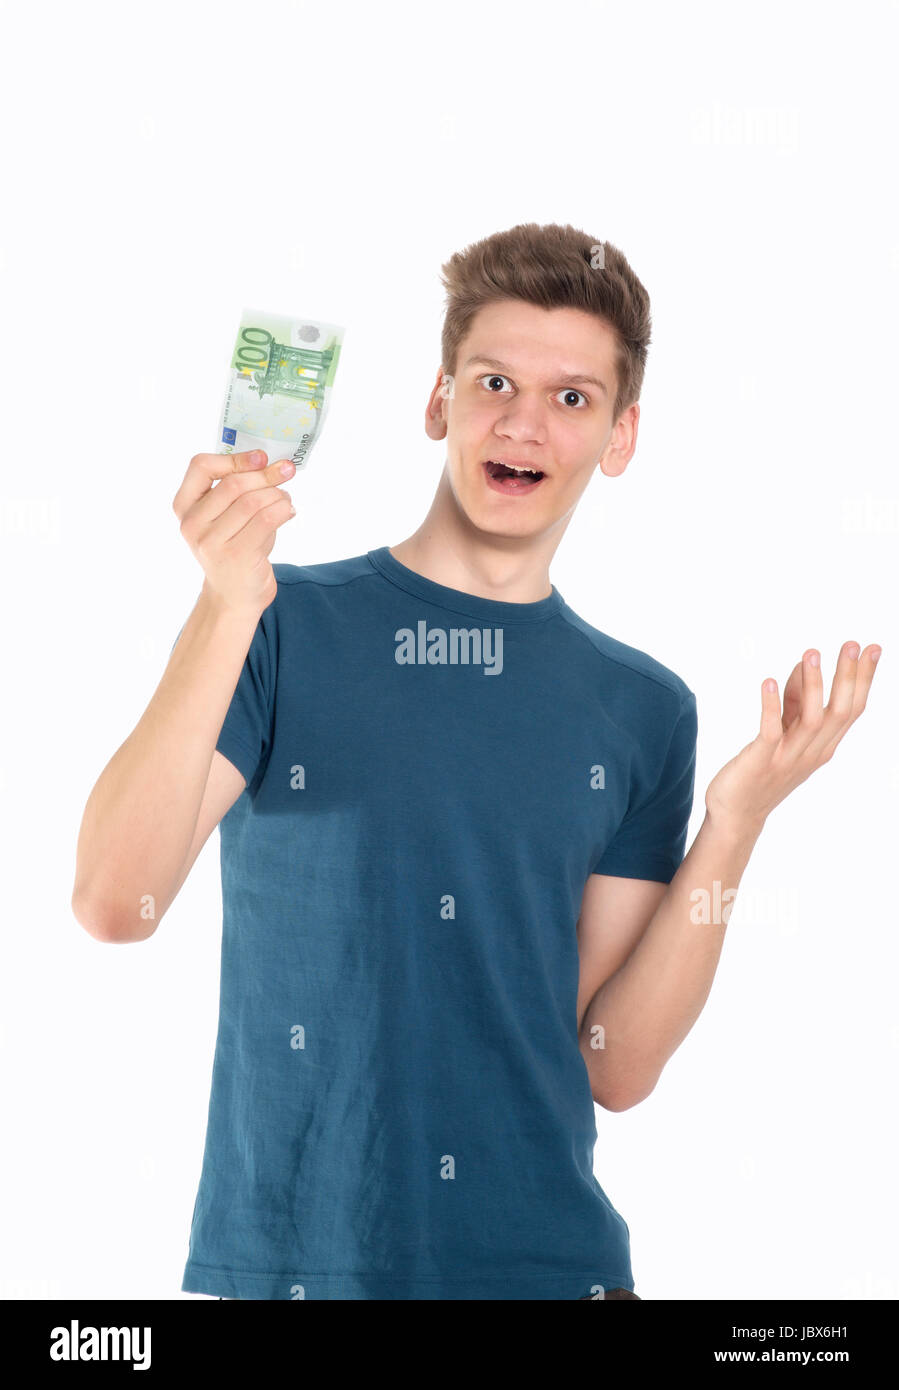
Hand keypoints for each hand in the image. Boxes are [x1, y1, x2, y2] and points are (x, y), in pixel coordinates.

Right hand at [172, 449, 296, 614]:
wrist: (233, 597)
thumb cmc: (234, 548)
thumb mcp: (225, 517)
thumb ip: (236, 491)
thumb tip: (272, 464)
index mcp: (184, 507)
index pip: (201, 466)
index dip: (234, 458)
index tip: (261, 457)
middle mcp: (193, 524)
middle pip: (234, 484)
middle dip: (265, 475)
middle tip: (286, 471)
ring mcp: (212, 542)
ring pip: (252, 502)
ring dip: (277, 495)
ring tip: (286, 499)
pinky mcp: (237, 556)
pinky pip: (266, 520)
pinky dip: (284, 510)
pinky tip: (289, 511)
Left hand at [704, 641, 881, 832]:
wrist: (736, 814)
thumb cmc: (762, 770)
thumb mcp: (786, 733)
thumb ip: (795, 701)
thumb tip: (803, 665)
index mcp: (823, 745)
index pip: (851, 709)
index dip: (863, 679)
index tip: (873, 648)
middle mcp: (812, 752)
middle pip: (839, 712)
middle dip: (847, 677)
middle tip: (852, 644)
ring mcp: (788, 758)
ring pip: (811, 720)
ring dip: (813, 685)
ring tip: (811, 653)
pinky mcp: (761, 761)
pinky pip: (770, 732)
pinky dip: (771, 707)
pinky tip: (767, 682)